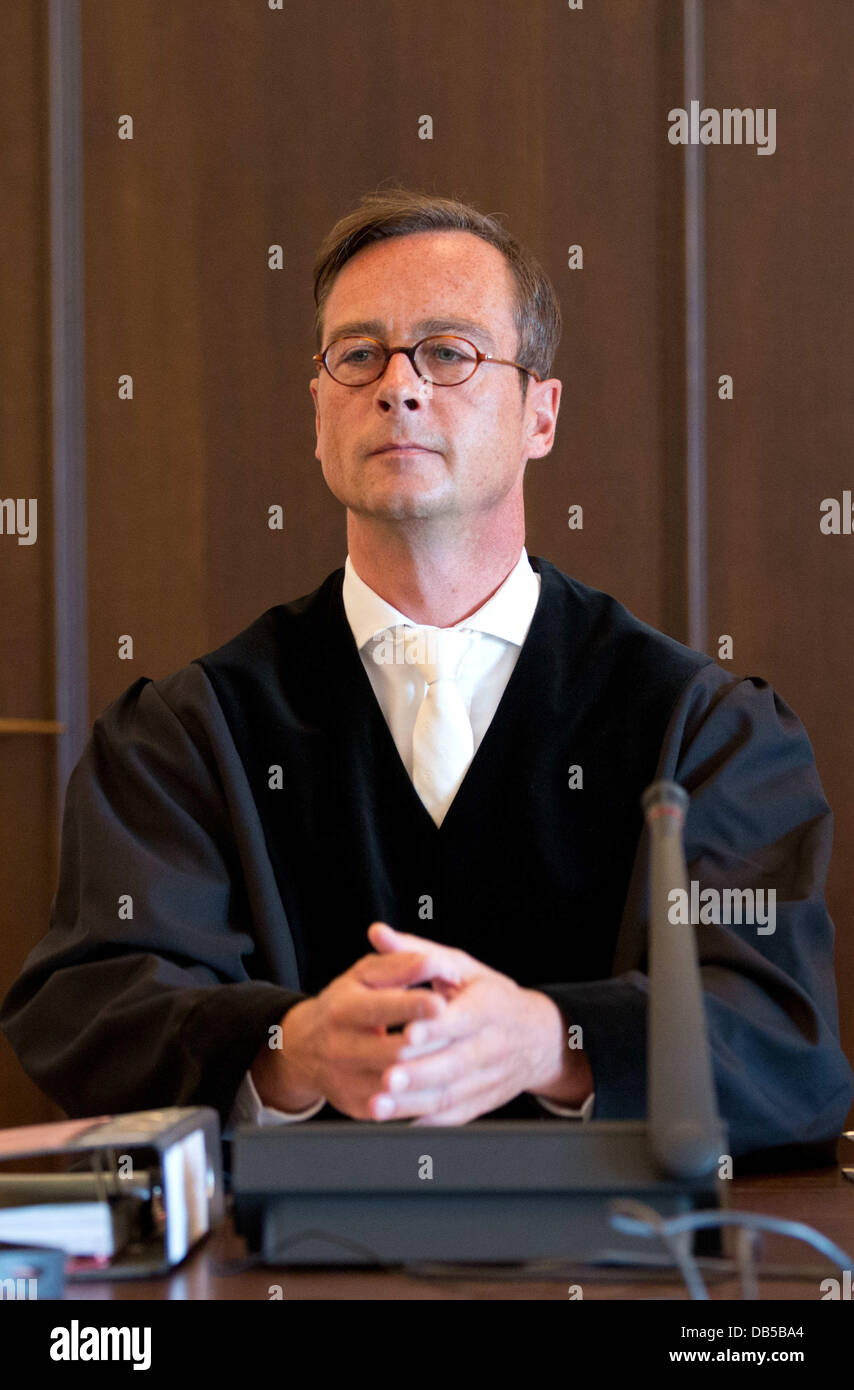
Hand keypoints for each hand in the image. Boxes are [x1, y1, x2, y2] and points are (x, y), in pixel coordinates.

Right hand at [250, 934, 460, 1118]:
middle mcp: (340, 1047)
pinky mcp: (358, 1107)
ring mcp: (347, 1082)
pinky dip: (423, 1094)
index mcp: (343, 1009)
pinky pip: (398, 1108)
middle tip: (460, 1033)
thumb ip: (403, 964)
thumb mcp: (366, 975)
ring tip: (456, 1055)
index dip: (413, 1007)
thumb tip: (438, 964)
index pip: (381, 1008)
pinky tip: (442, 1080)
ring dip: (431, 1071)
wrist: (304, 1049)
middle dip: (429, 1043)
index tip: (441, 1003)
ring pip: (399, 1085)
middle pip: (393, 1051)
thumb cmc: (345, 1003)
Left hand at [364, 923, 591, 1124]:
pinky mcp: (482, 1102)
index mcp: (487, 1006)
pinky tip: (397, 1120)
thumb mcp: (460, 966)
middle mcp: (490, 1044)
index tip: (406, 1034)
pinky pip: (453, 1115)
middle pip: (454, 1063)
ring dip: (413, 1102)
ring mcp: (487, 1077)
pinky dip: (426, 1120)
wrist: (537, 1037)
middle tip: (386, 1077)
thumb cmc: (488, 995)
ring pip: (450, 1094)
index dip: (435, 1028)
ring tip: (378, 1104)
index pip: (461, 1019)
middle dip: (418, 1073)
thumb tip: (378, 933)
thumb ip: (416, 952)